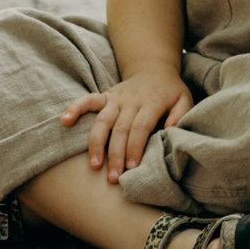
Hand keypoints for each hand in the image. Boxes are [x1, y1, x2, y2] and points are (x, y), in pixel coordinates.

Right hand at [59, 68, 192, 182]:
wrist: (155, 69)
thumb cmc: (170, 92)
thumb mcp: (184, 100)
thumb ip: (180, 116)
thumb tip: (171, 132)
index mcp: (152, 101)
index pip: (140, 127)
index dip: (134, 148)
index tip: (131, 169)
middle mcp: (131, 100)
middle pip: (120, 129)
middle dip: (115, 154)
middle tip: (113, 178)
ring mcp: (116, 98)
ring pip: (102, 120)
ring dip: (96, 144)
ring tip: (94, 165)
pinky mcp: (105, 96)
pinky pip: (87, 100)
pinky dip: (75, 108)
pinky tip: (64, 121)